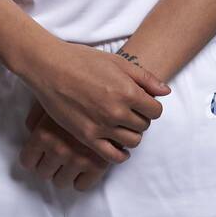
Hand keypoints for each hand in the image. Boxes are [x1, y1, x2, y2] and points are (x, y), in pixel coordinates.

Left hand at [18, 97, 110, 191]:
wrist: (110, 90)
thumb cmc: (77, 90)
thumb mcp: (52, 98)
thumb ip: (36, 117)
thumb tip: (30, 129)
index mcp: (43, 134)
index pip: (28, 161)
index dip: (34, 157)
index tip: (40, 155)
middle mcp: (58, 149)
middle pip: (44, 172)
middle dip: (49, 165)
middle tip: (57, 156)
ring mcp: (78, 159)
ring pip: (61, 182)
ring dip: (64, 173)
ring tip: (71, 160)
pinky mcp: (98, 164)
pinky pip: (82, 185)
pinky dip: (81, 179)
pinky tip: (84, 166)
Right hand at [19, 41, 171, 164]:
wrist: (50, 67)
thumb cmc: (83, 60)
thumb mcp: (118, 62)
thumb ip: (145, 78)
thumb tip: (165, 93)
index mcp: (128, 91)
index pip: (155, 111)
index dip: (150, 107)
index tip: (141, 103)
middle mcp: (118, 111)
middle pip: (144, 126)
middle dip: (140, 119)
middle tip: (128, 112)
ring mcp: (102, 126)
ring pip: (132, 142)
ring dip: (131, 134)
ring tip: (121, 125)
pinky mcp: (87, 137)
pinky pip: (113, 156)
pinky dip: (120, 154)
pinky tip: (117, 145)